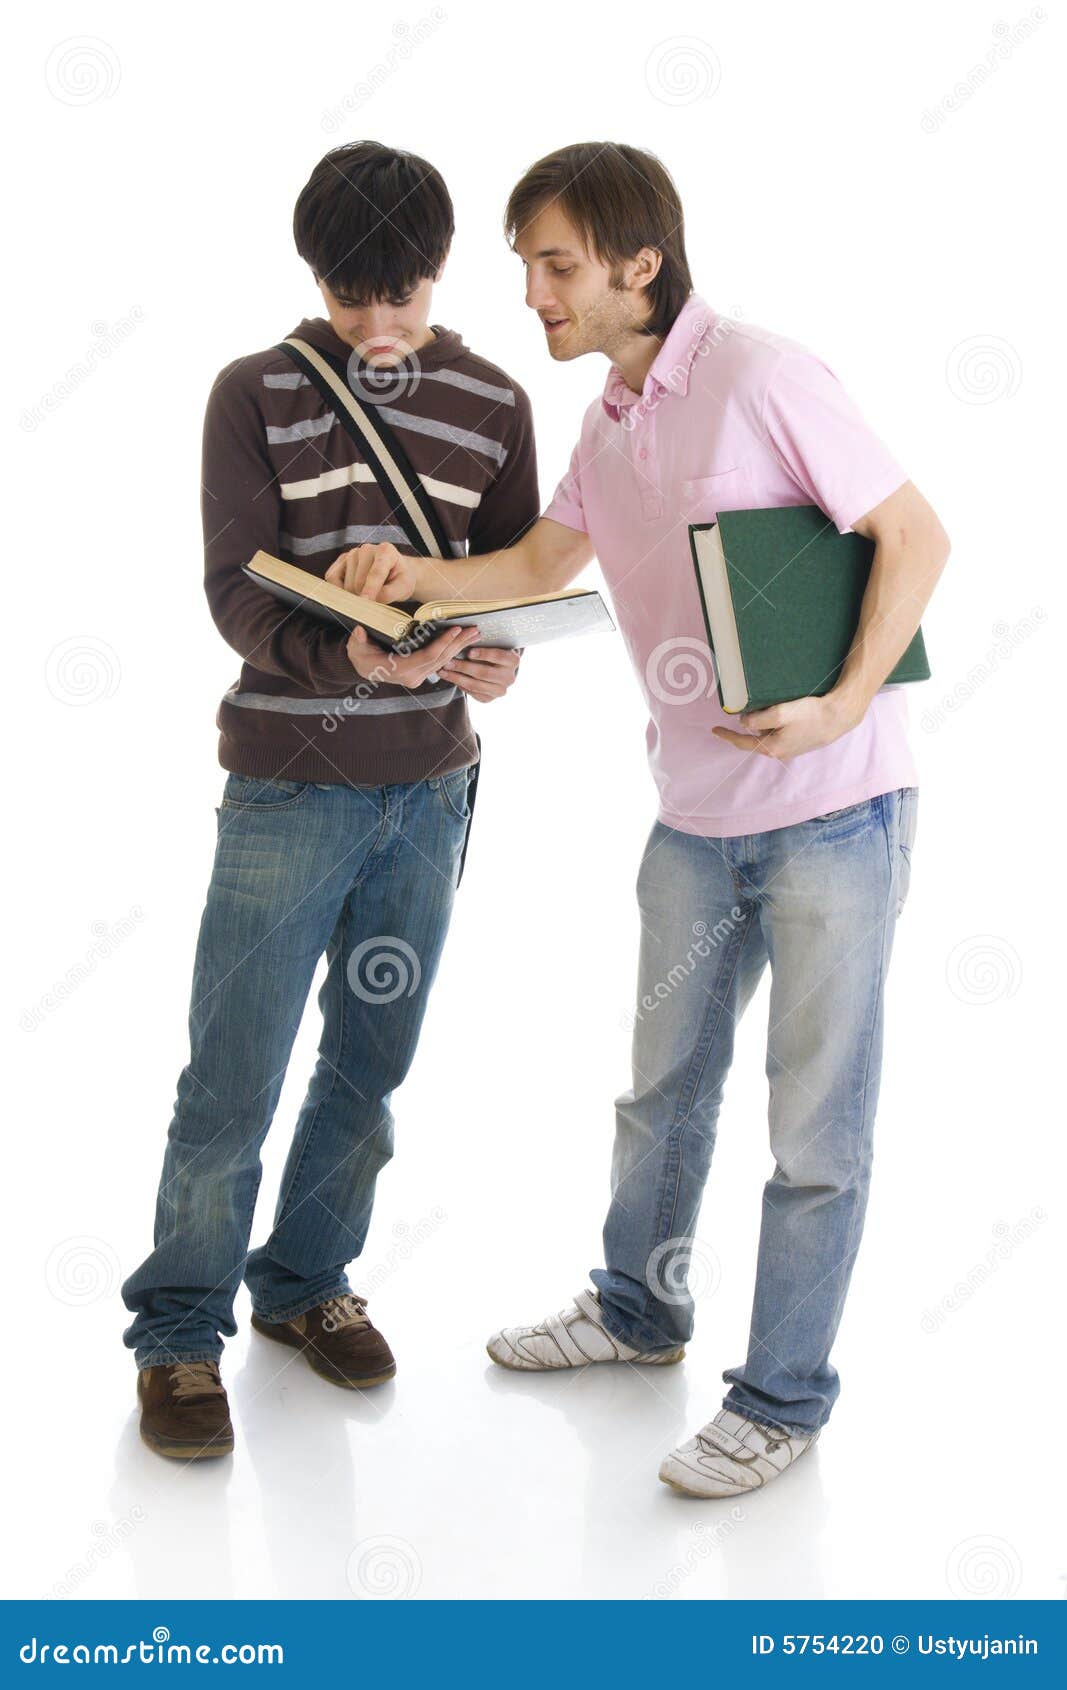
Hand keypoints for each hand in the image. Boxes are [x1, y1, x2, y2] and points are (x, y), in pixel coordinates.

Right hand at [326, 542, 417, 602]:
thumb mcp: (404, 588)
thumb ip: (389, 594)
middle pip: (358, 582)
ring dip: (355, 594)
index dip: (370, 588)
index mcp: (386, 551)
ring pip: (346, 585)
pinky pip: (332, 578)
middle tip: (375, 598)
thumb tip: (368, 600)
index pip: (375, 573)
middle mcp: (366, 549)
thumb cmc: (399, 579)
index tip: (365, 600)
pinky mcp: (341, 561)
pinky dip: (339, 590)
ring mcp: (352, 553)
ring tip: (368, 590)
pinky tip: (352, 590)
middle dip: (364, 597)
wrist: (395, 572)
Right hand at [345, 623, 479, 689]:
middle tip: (474, 630)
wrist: (362, 668)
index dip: (443, 643)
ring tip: (475, 634)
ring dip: (459, 647)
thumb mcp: (356, 648)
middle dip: (458, 644)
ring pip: (444, 661)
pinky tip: (463, 642)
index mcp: (401, 670)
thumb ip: (358, 641)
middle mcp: (413, 676)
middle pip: (441, 659)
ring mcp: (418, 676)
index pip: (427, 657)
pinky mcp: (422, 673)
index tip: (455, 630)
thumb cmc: (360, 656)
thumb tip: (359, 632)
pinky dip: (452, 651)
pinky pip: (440, 662)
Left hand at [439, 645, 522, 702]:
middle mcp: (509, 678)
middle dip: (464, 667)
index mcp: (513, 661)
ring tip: (443, 671)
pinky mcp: (490, 699)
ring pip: (476, 685)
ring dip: (457, 678)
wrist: (498, 669)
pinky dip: (460, 685)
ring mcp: (500, 690)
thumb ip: (482, 644)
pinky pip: (473, 693)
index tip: (470, 652)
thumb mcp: (493, 645)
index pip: (499, 656)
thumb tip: (463, 637)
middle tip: (448, 662)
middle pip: (485, 673)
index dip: (484, 654)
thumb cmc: (492, 652)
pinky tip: (451, 678)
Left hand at [713, 691, 862, 759]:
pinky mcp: (799, 743)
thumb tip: (743, 722)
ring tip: (759, 713)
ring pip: (767, 737)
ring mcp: (790, 749)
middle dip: (744, 730)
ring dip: (760, 727)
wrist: (838, 717)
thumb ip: (757, 719)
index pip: (742, 742)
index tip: (713, 730)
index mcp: (771, 748)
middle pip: (754, 740)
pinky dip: (772, 727)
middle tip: (736, 717)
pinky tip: (777, 717)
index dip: (727, 736)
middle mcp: (779, 753)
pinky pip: (778, 735)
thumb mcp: (780, 713)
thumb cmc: (811, 714)